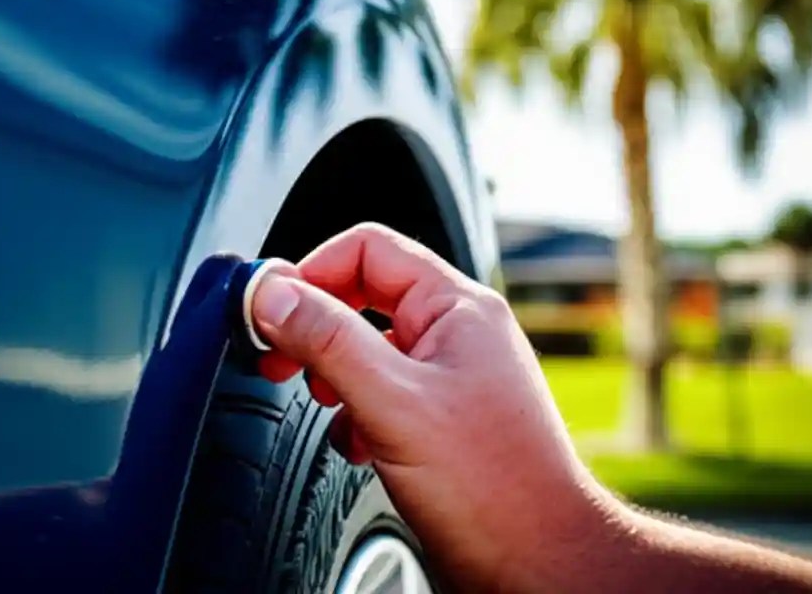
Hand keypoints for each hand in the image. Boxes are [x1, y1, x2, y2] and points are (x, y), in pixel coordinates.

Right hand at [248, 223, 614, 590]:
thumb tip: (272, 293)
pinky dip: (356, 414)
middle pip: (362, 296)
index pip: (368, 249)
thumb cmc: (493, 488)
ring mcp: (451, 376)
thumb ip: (327, 340)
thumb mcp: (392, 401)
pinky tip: (360, 446)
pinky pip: (381, 392)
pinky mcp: (443, 419)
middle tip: (280, 357)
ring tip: (329, 408)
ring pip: (367, 348)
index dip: (311, 272)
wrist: (539, 564)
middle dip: (314, 327)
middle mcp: (457, 332)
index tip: (272, 311)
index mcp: (457, 307)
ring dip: (334, 376)